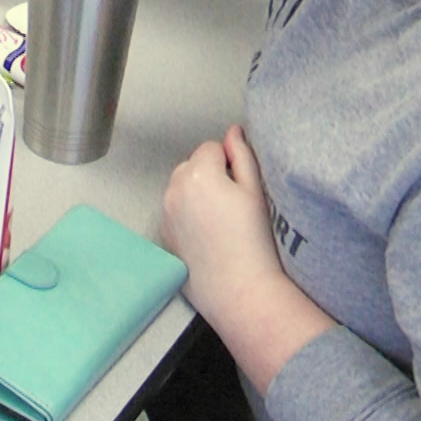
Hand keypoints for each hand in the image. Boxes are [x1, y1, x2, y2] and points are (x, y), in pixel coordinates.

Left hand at [162, 126, 286, 320]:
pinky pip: (175, 211)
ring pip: (181, 188)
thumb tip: (233, 131)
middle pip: (192, 166)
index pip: (211, 147)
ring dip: (197, 193)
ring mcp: (165, 212)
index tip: (242, 186)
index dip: (230, 162)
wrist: (239, 289)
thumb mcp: (256, 191)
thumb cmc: (254, 240)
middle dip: (211, 175)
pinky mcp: (163, 233)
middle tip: (234, 204)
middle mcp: (174, 189)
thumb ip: (243, 155)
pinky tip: (209, 235)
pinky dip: (188, 214)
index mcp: (198, 173)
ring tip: (222, 221)